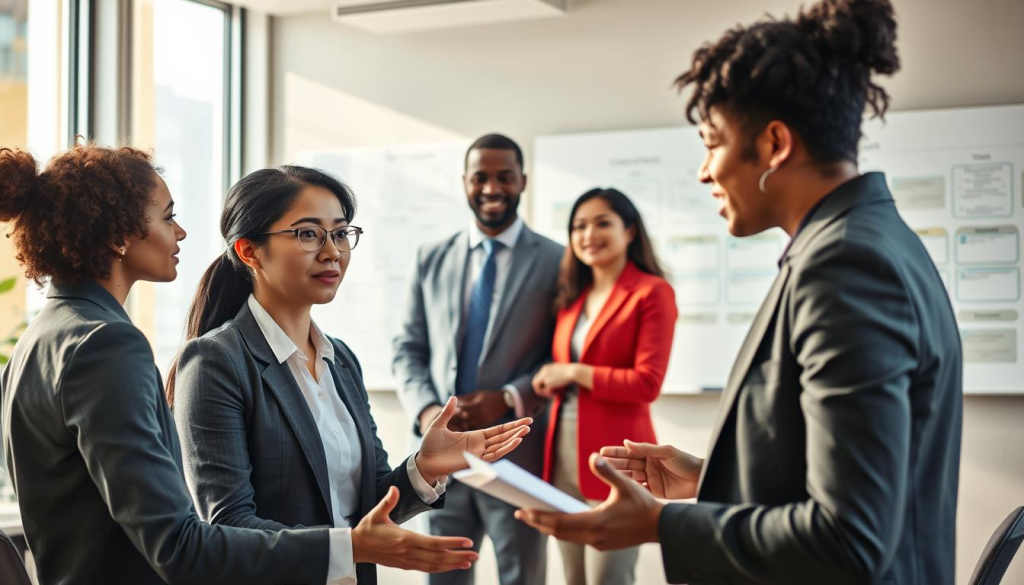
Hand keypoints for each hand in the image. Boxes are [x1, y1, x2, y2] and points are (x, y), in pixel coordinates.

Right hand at [352, 486, 477, 571]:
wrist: (357, 548)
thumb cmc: (368, 529)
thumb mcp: (376, 513)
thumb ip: (387, 501)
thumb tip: (394, 488)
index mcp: (405, 539)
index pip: (433, 543)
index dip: (451, 543)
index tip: (467, 541)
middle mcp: (409, 552)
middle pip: (438, 557)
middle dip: (458, 556)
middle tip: (475, 554)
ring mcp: (408, 561)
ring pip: (435, 565)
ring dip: (453, 564)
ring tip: (469, 561)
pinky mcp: (407, 565)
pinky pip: (428, 568)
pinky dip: (442, 568)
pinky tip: (453, 565)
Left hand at [417, 396, 531, 482]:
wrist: (424, 461)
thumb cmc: (430, 445)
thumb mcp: (438, 425)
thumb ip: (448, 412)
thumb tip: (454, 397)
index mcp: (474, 436)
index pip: (497, 430)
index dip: (511, 425)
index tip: (525, 420)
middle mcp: (479, 445)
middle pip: (502, 437)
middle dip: (516, 431)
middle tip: (530, 423)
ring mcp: (478, 454)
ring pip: (500, 446)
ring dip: (513, 440)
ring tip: (525, 432)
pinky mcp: (474, 461)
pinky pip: (493, 456)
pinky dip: (504, 449)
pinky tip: (513, 443)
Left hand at [515, 453, 663, 550]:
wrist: (661, 527)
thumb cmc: (644, 505)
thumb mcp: (626, 484)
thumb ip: (607, 470)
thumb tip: (593, 455)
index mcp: (595, 522)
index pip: (558, 522)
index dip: (539, 517)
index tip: (523, 511)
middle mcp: (593, 537)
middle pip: (557, 532)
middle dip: (538, 523)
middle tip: (521, 513)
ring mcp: (597, 543)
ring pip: (565, 537)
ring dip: (549, 527)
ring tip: (535, 517)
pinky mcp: (602, 544)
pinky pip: (575, 538)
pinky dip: (563, 530)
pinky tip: (558, 521)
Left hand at [532, 363, 576, 398]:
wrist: (573, 371)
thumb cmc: (569, 370)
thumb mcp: (558, 369)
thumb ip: (552, 374)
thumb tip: (550, 383)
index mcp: (544, 368)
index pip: (537, 377)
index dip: (541, 384)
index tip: (547, 388)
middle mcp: (543, 372)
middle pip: (534, 383)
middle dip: (539, 390)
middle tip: (547, 394)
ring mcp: (545, 377)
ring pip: (537, 388)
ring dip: (543, 393)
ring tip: (551, 395)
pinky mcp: (549, 383)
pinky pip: (546, 391)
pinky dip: (550, 394)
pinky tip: (556, 394)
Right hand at [600, 440, 702, 499]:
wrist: (701, 479)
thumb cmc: (686, 461)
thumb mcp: (666, 452)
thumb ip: (646, 448)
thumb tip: (627, 442)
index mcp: (651, 454)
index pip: (630, 452)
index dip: (616, 452)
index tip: (602, 451)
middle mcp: (649, 466)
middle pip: (628, 464)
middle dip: (613, 463)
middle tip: (600, 463)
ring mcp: (651, 478)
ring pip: (631, 476)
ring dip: (619, 475)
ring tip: (606, 474)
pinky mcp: (655, 491)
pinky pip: (639, 489)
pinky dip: (630, 489)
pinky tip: (619, 488)